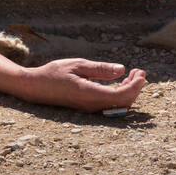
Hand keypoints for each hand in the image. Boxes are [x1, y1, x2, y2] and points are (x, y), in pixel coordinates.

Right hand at [22, 58, 146, 112]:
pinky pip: (110, 105)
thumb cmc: (53, 73)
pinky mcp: (88, 108)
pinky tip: (120, 82)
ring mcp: (90, 109)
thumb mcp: (78, 65)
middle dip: (136, 88)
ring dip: (129, 91)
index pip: (121, 96)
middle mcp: (91, 106)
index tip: (140, 73)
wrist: (35, 87)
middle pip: (123, 103)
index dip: (135, 86)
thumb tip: (122, 69)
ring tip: (132, 75)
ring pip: (118, 106)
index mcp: (89, 94)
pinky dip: (120, 94)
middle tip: (139, 72)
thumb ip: (101, 69)